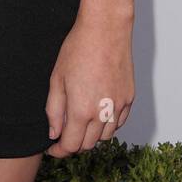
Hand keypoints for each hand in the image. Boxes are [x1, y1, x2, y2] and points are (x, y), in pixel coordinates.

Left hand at [44, 14, 133, 157]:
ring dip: (92, 136)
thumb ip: (54, 110)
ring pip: (105, 137)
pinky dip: (107, 125)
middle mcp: (102, 113)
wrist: (105, 30)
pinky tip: (98, 113)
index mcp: (81, 110)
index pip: (71, 145)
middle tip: (63, 134)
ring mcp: (118, 107)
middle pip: (88, 145)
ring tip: (80, 122)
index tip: (53, 148)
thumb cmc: (78, 49)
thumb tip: (54, 133)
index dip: (59, 151)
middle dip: (74, 144)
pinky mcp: (129, 99)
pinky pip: (119, 123)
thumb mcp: (56, 79)